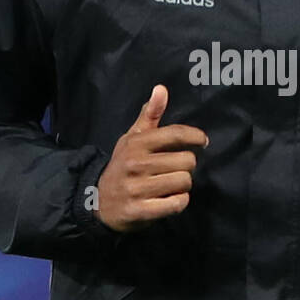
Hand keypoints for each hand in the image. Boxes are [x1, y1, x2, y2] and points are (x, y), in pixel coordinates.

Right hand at [96, 85, 208, 232]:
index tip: (202, 141)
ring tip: (170, 185)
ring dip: (183, 185)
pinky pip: (177, 203)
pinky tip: (170, 199)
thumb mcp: (132, 138)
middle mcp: (136, 164)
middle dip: (186, 166)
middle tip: (175, 169)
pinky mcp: (140, 210)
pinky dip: (179, 202)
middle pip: (186, 161)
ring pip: (184, 182)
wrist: (98, 201)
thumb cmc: (123, 166)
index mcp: (136, 143)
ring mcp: (137, 188)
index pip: (175, 134)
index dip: (195, 136)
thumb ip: (149, 114)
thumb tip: (161, 88)